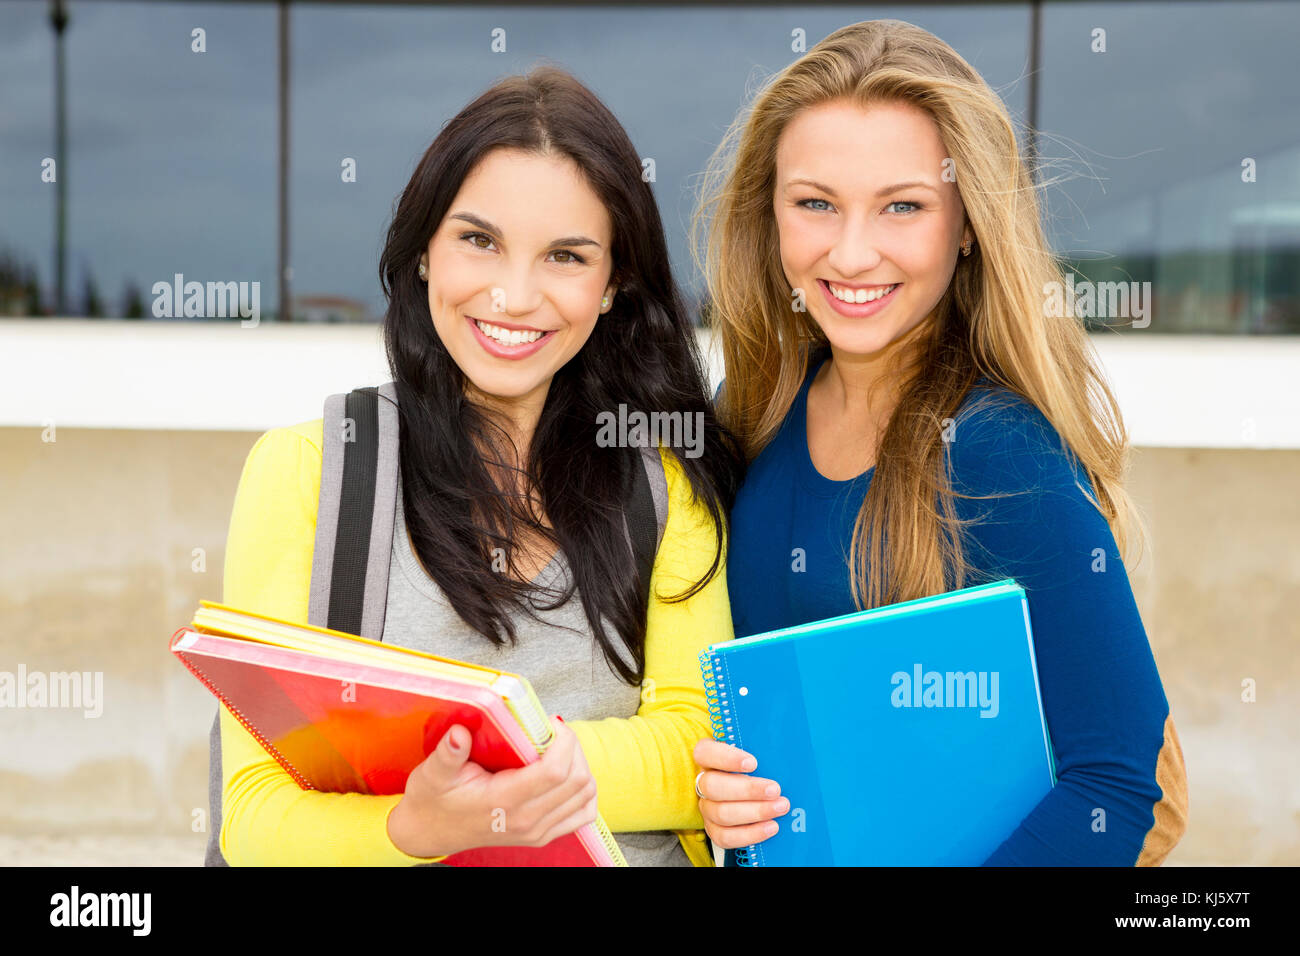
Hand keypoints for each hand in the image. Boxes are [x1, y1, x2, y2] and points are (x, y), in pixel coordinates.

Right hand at [387, 716, 597, 857]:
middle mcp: (527, 821)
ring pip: (586, 796)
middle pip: (578, 781)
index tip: (550, 723)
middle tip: (554, 733)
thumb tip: (459, 734)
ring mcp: (537, 832)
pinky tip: (565, 774)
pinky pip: (582, 814)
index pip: (556, 772)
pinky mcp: (542, 836)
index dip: (564, 742)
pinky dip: (583, 791)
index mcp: (504, 802)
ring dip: (580, 766)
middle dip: (574, 748)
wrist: (428, 832)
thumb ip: (448, 753)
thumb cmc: (432, 800)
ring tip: (558, 749)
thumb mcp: (432, 773)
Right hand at [693, 738, 788, 849]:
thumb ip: (764, 752)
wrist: (755, 793)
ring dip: (754, 812)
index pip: (705, 752)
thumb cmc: (757, 767)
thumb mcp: (757, 753)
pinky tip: (771, 827)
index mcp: (708, 757)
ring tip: (780, 808)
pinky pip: (726, 837)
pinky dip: (751, 834)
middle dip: (747, 790)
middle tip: (775, 790)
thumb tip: (784, 755)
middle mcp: (703, 782)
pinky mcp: (714, 829)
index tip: (754, 763)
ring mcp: (707, 807)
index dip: (727, 758)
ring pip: (720, 813)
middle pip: (712, 786)